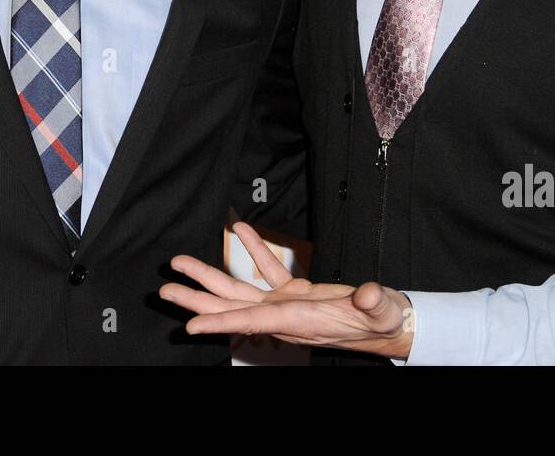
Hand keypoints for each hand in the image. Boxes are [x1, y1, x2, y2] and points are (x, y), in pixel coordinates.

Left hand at [159, 221, 414, 359]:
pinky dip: (253, 250)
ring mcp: (287, 304)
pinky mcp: (296, 293)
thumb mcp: (381, 311)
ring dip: (210, 275)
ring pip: (239, 290)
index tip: (190, 325)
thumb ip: (374, 302)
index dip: (220, 322)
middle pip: (230, 307)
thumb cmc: (384, 320)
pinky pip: (268, 271)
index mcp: (298, 320)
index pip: (251, 321)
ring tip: (182, 262)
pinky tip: (240, 230)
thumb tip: (370, 293)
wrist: (389, 324)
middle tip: (166, 289)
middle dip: (197, 298)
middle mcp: (284, 315)